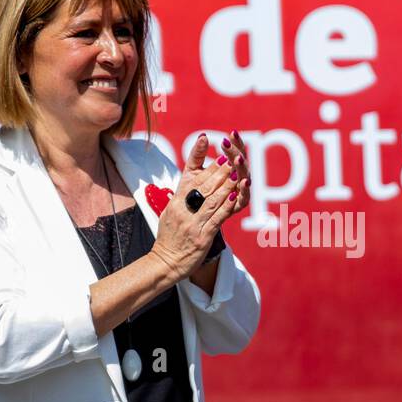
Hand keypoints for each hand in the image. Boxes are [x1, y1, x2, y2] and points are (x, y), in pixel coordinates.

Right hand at [149, 132, 249, 281]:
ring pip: (212, 198)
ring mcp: (192, 222)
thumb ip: (180, 197)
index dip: (198, 156)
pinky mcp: (202, 236)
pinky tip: (234, 195)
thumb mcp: (170, 213)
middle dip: (218, 169)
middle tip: (231, 155)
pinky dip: (226, 205)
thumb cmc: (169, 237)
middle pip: (203, 184)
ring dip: (226, 184)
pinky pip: (216, 218)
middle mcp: (183, 209)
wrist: (164, 262)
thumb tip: (190, 183)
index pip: (188, 174)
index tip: (206, 139)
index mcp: (175, 201)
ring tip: (237, 171)